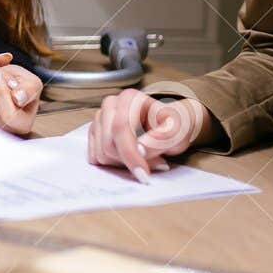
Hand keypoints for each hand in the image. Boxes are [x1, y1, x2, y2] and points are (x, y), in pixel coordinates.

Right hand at [86, 88, 208, 181]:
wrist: (171, 124)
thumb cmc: (174, 125)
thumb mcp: (176, 133)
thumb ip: (159, 140)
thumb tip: (140, 151)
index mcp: (129, 98)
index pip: (120, 128)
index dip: (129, 153)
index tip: (143, 174)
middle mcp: (110, 105)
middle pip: (108, 143)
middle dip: (128, 160)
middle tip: (152, 164)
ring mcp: (100, 118)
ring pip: (101, 153)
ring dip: (123, 163)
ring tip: (145, 159)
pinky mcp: (96, 133)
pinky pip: (96, 156)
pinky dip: (113, 163)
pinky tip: (131, 158)